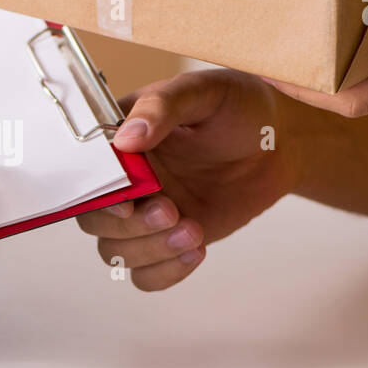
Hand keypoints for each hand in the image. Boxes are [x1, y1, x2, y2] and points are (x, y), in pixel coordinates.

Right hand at [77, 70, 299, 290]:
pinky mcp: (166, 240)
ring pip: (115, 251)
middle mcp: (123, 179)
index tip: (127, 202)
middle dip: (129, 227)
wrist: (280, 144)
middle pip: (92, 219)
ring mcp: (143, 213)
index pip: (87, 171)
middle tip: (171, 212)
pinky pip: (146, 274)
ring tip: (194, 232)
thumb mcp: (204, 93)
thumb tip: (127, 138)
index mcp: (119, 137)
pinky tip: (195, 252)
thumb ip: (163, 107)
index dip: (98, 193)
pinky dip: (164, 273)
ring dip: (150, 251)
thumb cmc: (240, 108)